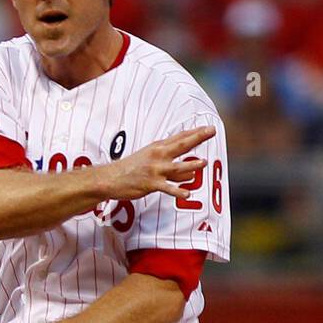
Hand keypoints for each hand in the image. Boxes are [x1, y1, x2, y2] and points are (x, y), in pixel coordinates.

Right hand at [99, 125, 215, 201]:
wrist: (111, 178)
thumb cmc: (131, 169)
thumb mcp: (150, 161)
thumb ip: (172, 166)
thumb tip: (192, 173)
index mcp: (158, 148)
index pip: (180, 138)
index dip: (195, 132)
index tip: (208, 128)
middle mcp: (158, 156)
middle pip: (181, 145)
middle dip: (197, 137)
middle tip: (212, 130)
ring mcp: (155, 170)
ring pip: (177, 167)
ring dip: (191, 165)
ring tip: (203, 163)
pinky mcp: (150, 183)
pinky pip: (167, 188)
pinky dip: (177, 191)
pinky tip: (187, 194)